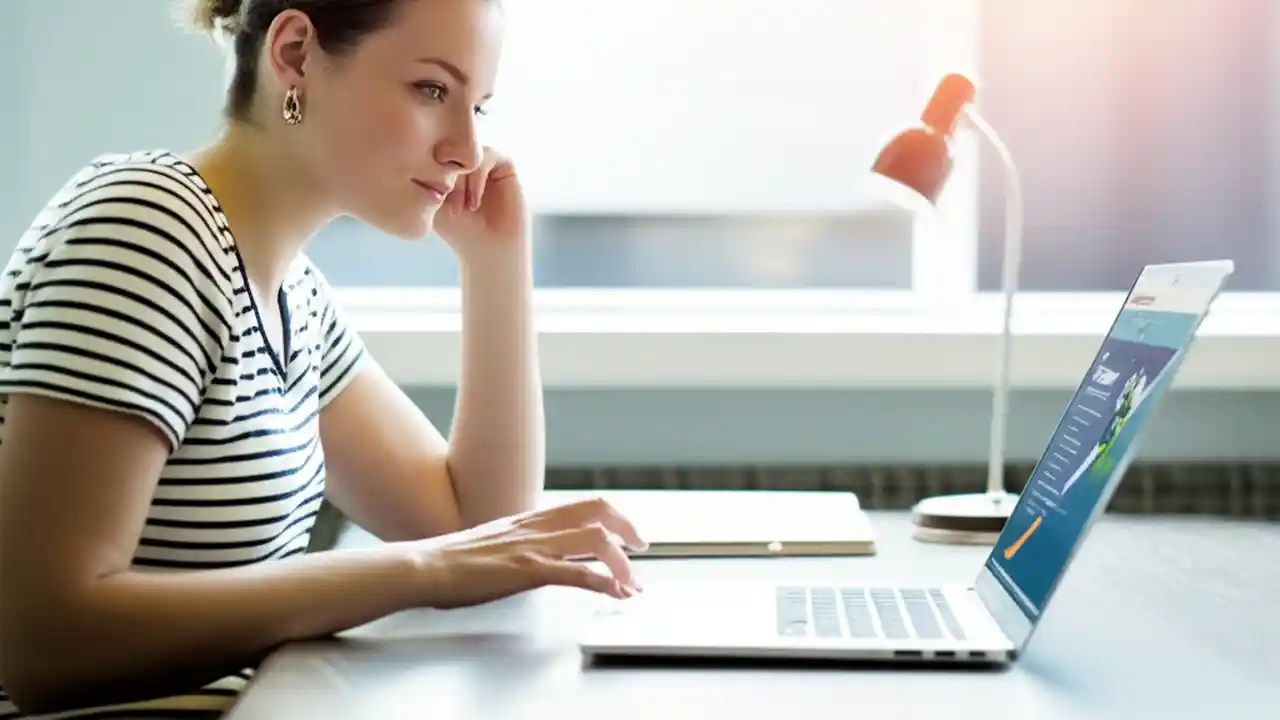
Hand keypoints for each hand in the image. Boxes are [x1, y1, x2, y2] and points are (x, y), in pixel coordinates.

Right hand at [412, 497, 648, 608]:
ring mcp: (533, 546)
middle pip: (597, 510)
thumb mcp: (497, 541)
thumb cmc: (453, 560)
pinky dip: (603, 583)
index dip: (614, 516)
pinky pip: (576, 574)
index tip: (628, 533)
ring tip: (633, 583)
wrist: (426, 566)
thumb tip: (540, 554)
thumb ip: (522, 542)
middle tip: (642, 549)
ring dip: (622, 563)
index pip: (584, 505)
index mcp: (531, 518)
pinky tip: (615, 594)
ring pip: (594, 540)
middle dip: (628, 528)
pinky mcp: (526, 570)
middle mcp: (537, 526)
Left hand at [432, 146, 528, 260]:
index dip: (426, 166)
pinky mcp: (504, 164)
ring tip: (462, 206)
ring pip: (466, 150)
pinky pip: (486, 154)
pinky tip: (474, 202)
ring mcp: (485, 159)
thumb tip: (419, 148)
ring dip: (460, 178)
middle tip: (446, 202)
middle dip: (444, 172)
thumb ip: (425, 172)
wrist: (489, 248)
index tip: (429, 197)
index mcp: (445, 162)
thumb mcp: (432, 199)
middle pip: (448, 144)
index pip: (431, 145)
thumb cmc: (458, 230)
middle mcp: (466, 158)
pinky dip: (476, 177)